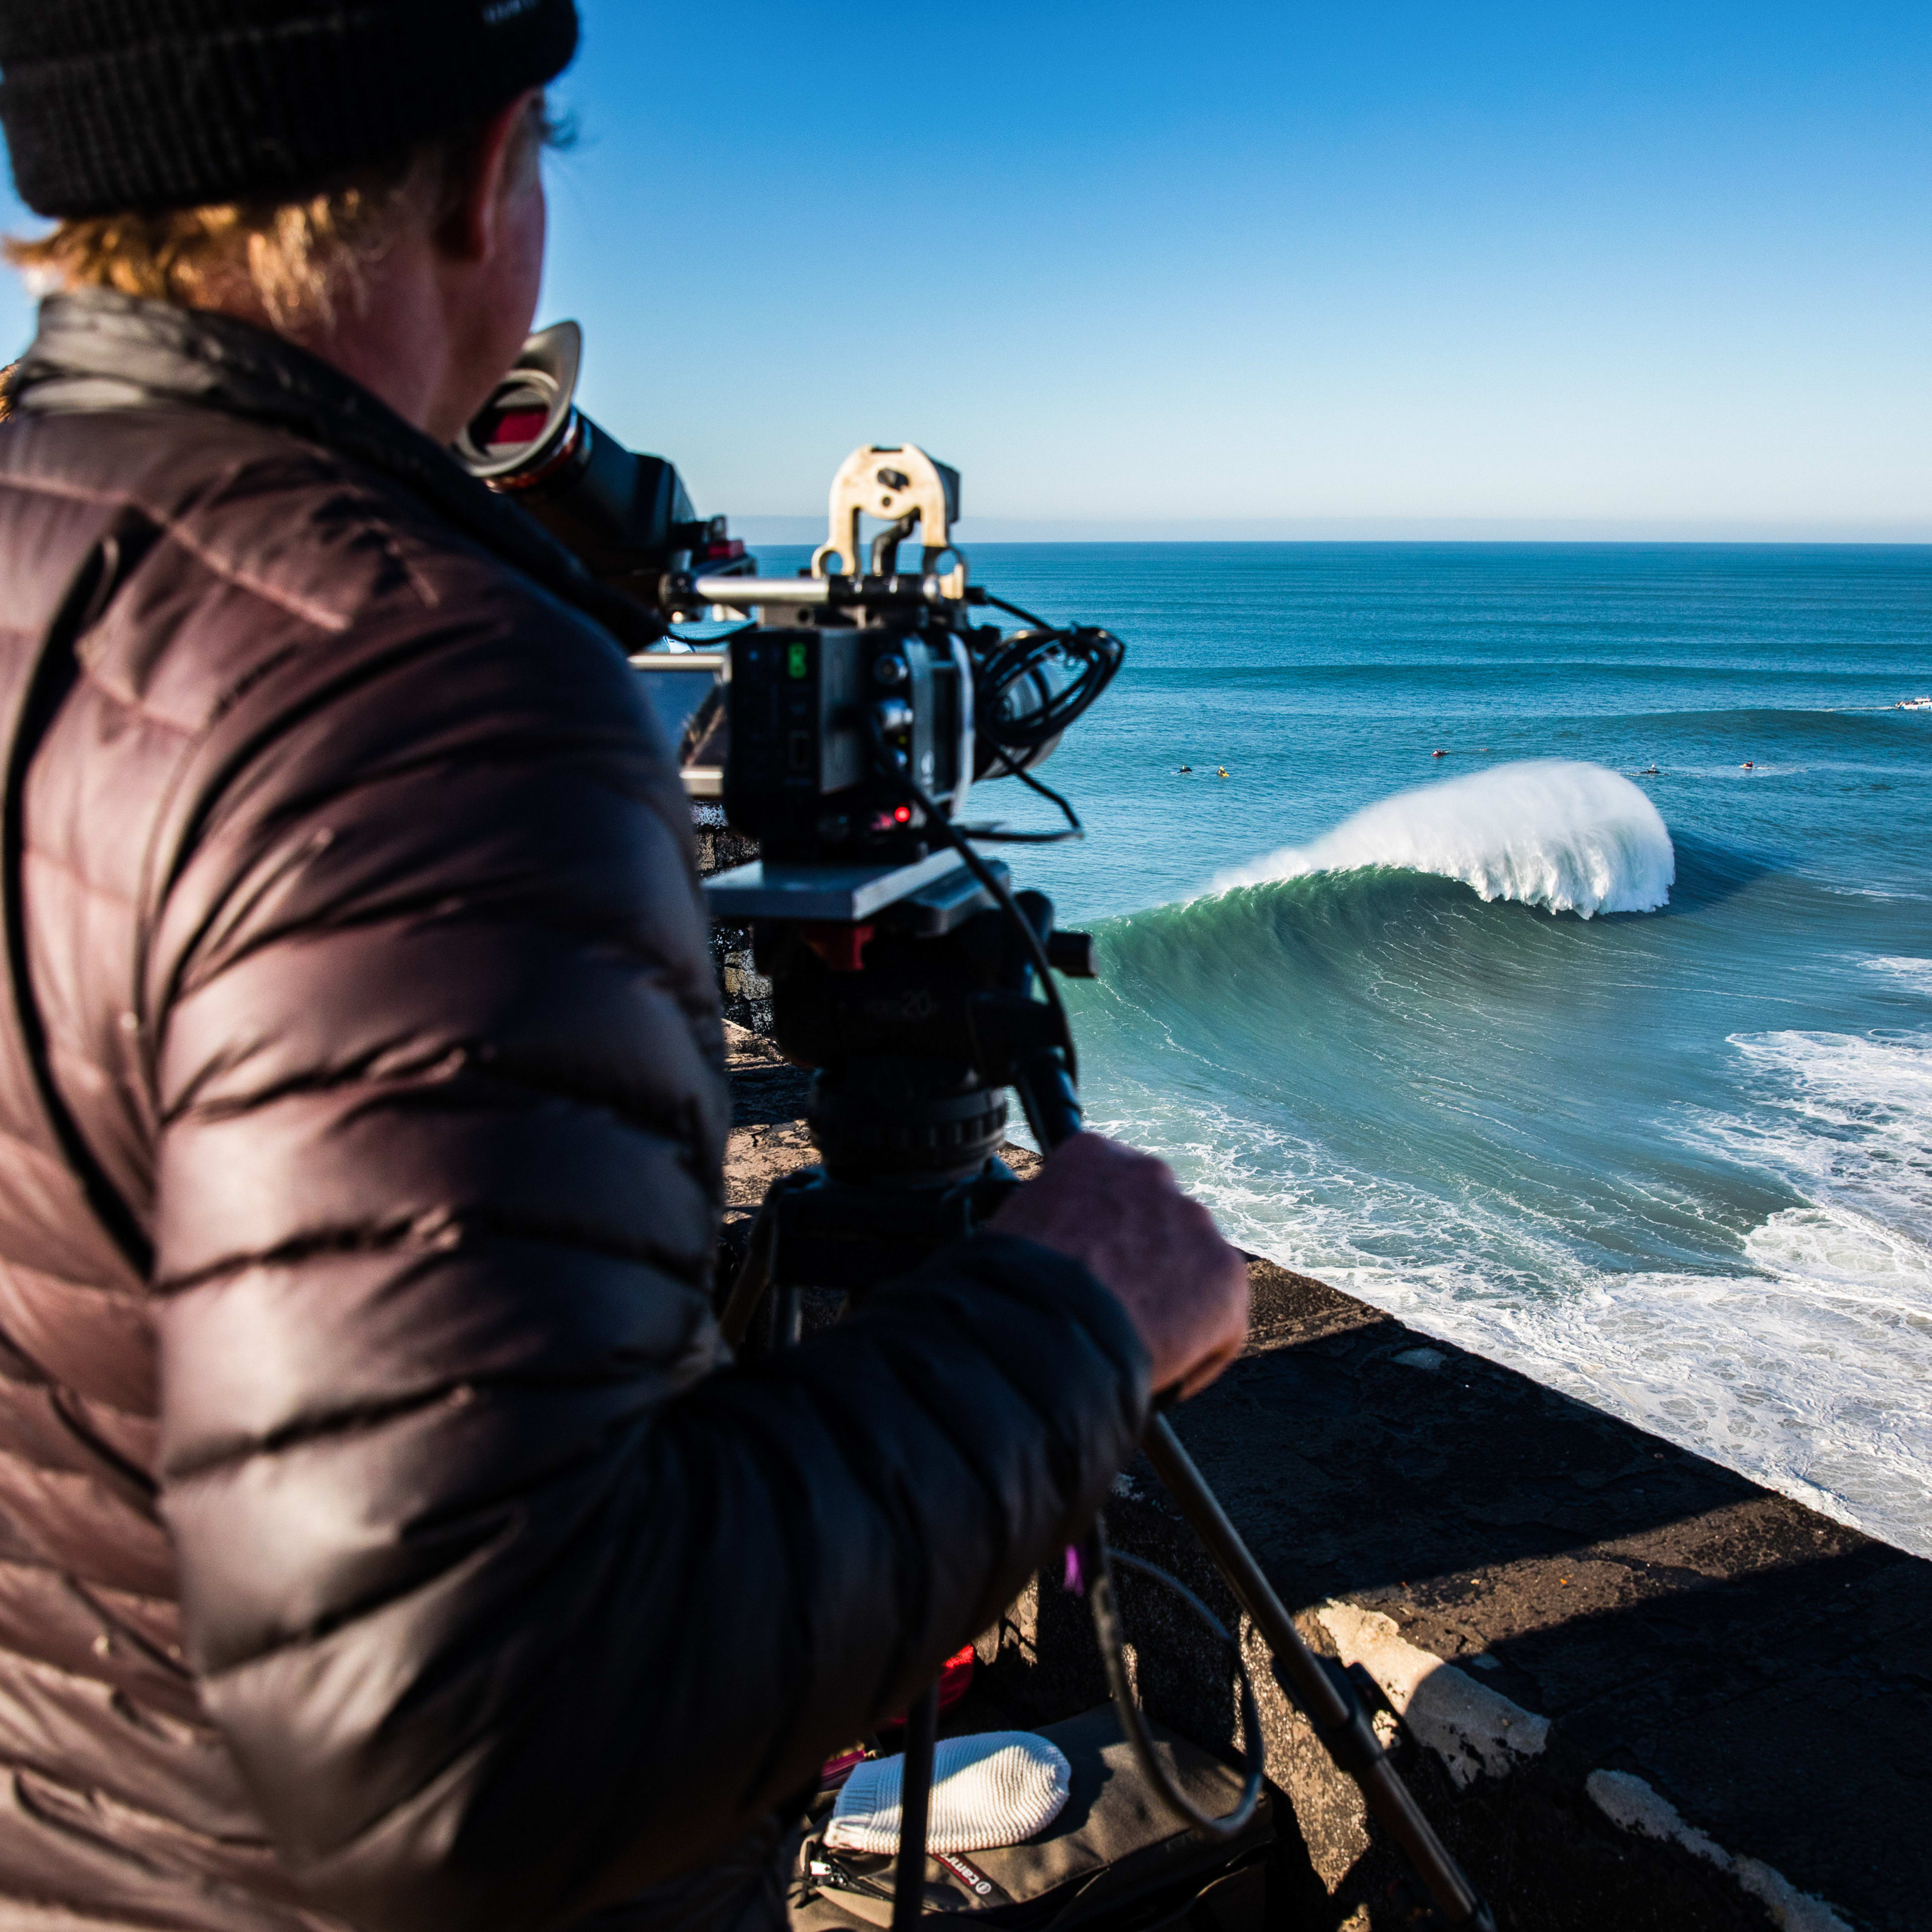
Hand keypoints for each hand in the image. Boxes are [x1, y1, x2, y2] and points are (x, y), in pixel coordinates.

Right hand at [992, 1134, 1249, 1399]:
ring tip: (1134, 1345)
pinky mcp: (1226, 1273)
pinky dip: (1199, 1348)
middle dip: (1141, 1263)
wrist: (1040, 1335)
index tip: (1093, 1265)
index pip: (1110, 1187)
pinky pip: (1220, 1318)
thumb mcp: (1012, 1232)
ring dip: (1170, 1300)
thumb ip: (1048, 1224)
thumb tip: (1056, 1250)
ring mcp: (1192, 1221)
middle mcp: (1149, 1174)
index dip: (1100, 1235)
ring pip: (1191, 1266)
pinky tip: (1163, 1370)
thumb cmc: (1009, 1292)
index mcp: (1091, 1155)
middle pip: (1156, 1223)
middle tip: (1113, 1309)